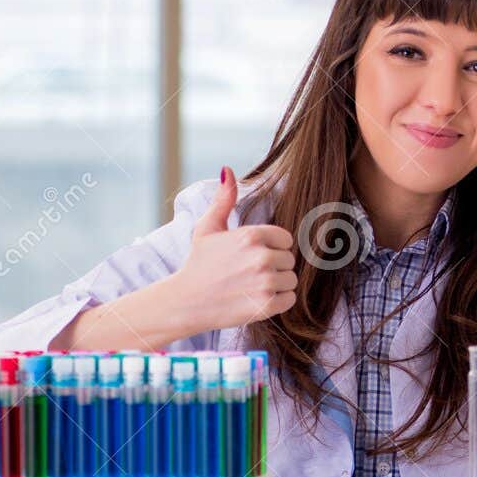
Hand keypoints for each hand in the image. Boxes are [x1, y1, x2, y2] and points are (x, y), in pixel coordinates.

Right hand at [173, 168, 298, 327]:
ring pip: (291, 280)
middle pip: (289, 259)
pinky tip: (256, 299)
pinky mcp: (266, 306)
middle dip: (274, 266)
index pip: (285, 238)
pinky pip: (290, 299)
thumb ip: (224, 199)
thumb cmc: (199, 263)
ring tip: (252, 286)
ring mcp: (264, 282)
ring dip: (276, 284)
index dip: (272, 247)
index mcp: (251, 235)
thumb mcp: (208, 227)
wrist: (185, 301)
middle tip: (249, 273)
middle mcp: (261, 257)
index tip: (252, 256)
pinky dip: (277, 301)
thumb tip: (228, 170)